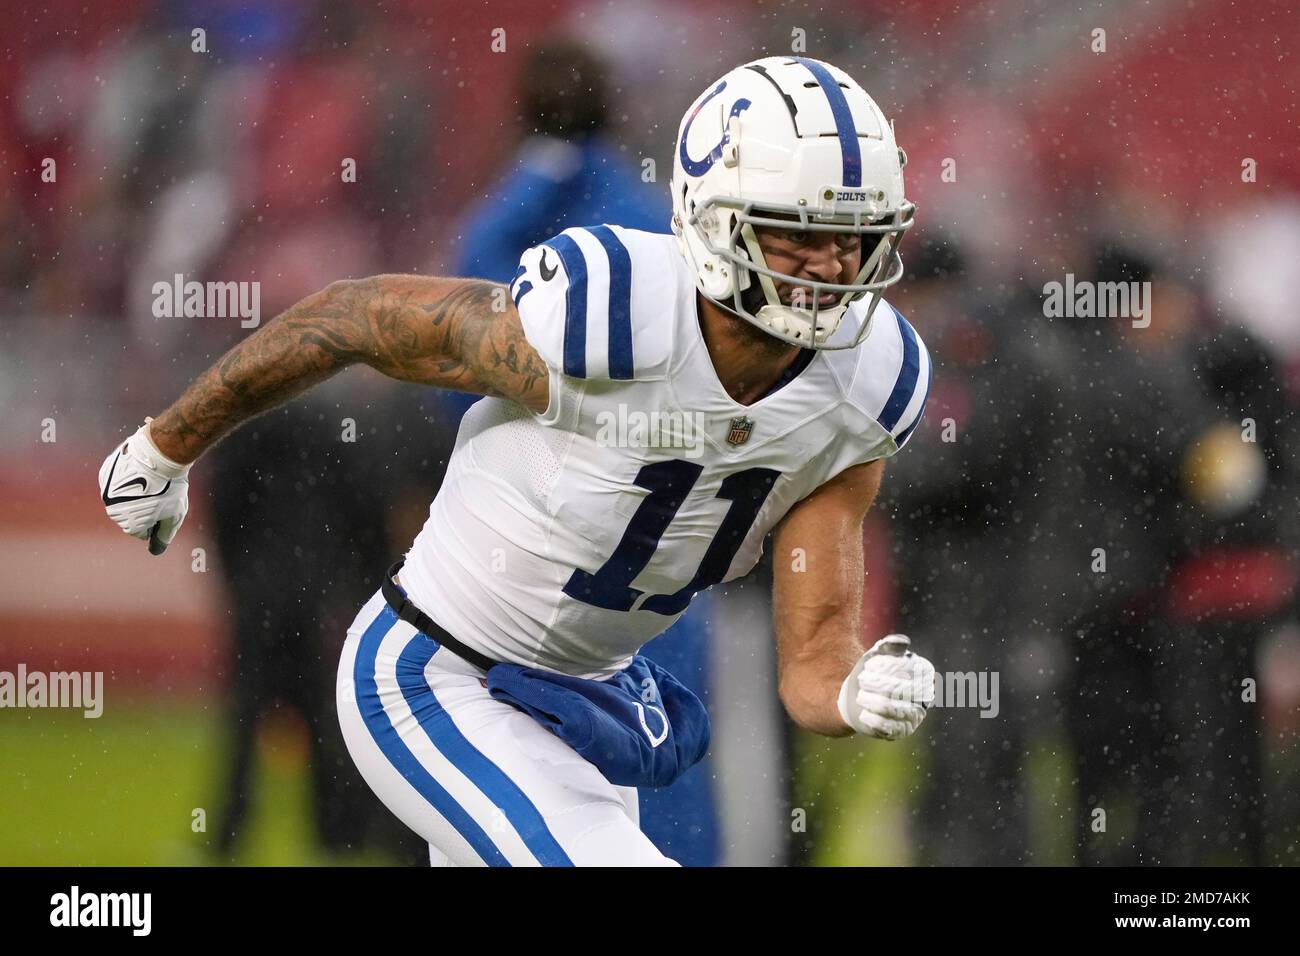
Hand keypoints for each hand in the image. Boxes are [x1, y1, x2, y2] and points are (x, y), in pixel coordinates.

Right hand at [98, 420, 191, 554]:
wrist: (160, 454)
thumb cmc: (170, 488)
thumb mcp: (174, 515)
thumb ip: (164, 535)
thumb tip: (156, 550)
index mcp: (130, 525)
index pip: (143, 532)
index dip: (158, 521)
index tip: (165, 508)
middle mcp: (112, 511)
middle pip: (130, 516)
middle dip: (144, 508)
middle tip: (159, 493)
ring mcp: (106, 491)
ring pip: (122, 497)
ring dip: (134, 493)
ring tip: (150, 481)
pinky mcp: (105, 474)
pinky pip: (116, 481)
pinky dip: (126, 478)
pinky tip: (140, 470)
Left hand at [837, 634, 934, 739]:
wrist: (860, 694)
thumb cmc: (873, 670)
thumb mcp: (878, 654)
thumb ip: (889, 645)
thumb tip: (904, 641)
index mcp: (924, 673)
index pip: (909, 668)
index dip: (887, 666)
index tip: (869, 665)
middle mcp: (925, 695)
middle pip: (897, 688)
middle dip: (875, 683)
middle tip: (861, 680)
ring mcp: (915, 715)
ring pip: (889, 708)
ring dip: (870, 700)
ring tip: (860, 696)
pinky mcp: (902, 731)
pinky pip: (886, 727)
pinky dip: (870, 718)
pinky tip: (864, 713)